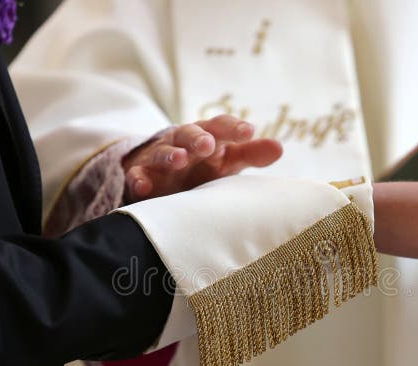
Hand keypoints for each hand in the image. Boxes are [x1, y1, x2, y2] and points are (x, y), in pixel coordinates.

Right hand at [122, 114, 282, 201]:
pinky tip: (142, 187)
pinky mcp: (141, 176)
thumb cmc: (203, 165)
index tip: (248, 132)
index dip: (233, 128)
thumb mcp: (227, 160)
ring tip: (179, 160)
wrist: (160, 173)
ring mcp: (160, 159)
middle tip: (208, 144)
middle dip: (198, 138)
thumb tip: (280, 148)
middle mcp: (183, 143)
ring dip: (170, 155)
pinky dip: (138, 180)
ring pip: (163, 153)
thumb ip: (251, 154)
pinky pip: (137, 176)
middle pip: (190, 134)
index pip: (221, 126)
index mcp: (208, 136)